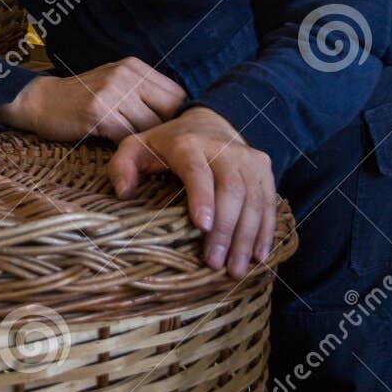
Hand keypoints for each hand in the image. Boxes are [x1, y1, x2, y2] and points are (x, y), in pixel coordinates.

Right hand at [0, 57, 187, 141]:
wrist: (41, 100)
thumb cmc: (81, 98)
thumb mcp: (114, 82)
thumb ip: (142, 92)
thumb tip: (177, 118)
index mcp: (134, 67)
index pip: (176, 94)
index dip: (175, 117)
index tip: (167, 133)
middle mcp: (126, 75)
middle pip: (168, 110)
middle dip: (165, 132)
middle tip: (156, 148)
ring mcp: (112, 91)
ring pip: (149, 126)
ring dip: (146, 142)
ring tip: (139, 151)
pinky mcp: (99, 111)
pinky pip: (127, 136)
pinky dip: (127, 147)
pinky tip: (120, 150)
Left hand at [108, 106, 278, 277]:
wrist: (210, 121)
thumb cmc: (167, 144)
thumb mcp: (137, 147)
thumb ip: (122, 166)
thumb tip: (123, 193)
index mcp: (188, 144)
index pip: (197, 171)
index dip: (202, 197)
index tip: (202, 226)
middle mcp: (223, 149)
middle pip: (231, 190)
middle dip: (225, 229)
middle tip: (215, 264)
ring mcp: (248, 158)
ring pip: (254, 199)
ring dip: (247, 237)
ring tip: (236, 270)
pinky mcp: (264, 168)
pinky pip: (269, 202)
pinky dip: (266, 230)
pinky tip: (259, 256)